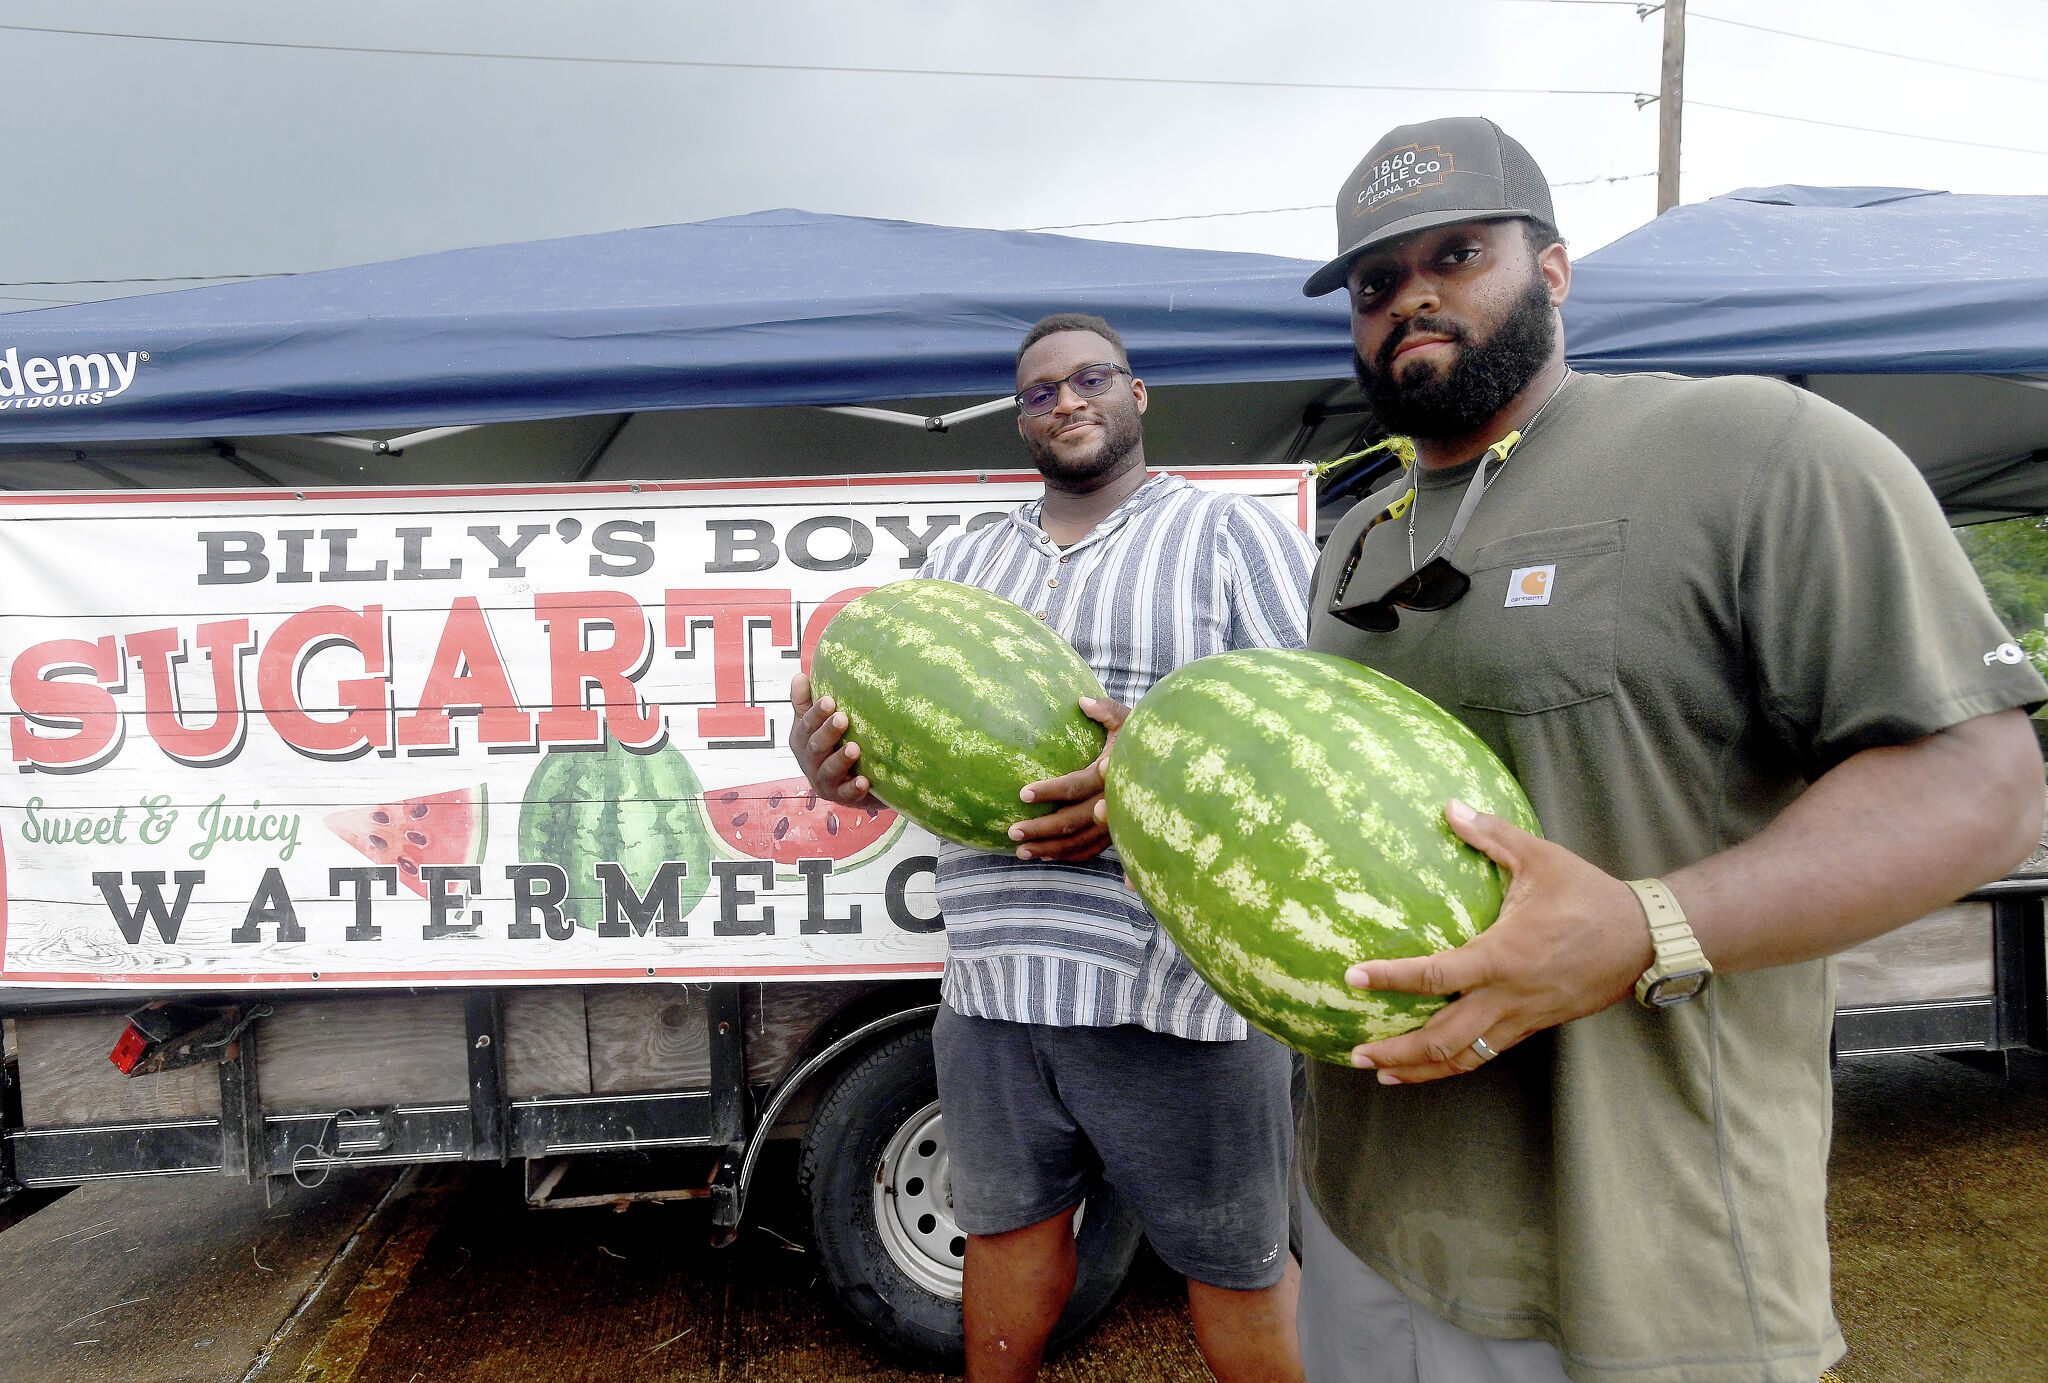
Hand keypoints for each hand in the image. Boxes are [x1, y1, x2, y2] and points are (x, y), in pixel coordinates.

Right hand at [786, 672, 885, 811]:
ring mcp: (824, 782)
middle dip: (828, 733)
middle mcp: (809, 762)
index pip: (806, 725)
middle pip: (816, 748)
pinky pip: (846, 794)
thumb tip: (798, 676)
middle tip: (843, 718)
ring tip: (855, 748)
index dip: (816, 713)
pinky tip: (864, 781)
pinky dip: (854, 788)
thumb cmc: (834, 742)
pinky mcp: (841, 797)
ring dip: (841, 760)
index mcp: (802, 740)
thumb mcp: (818, 723)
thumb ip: (807, 703)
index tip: (830, 700)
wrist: (855, 778)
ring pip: (829, 771)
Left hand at [1009, 695, 1129, 861]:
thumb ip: (1106, 709)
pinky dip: (1068, 855)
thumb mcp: (1129, 720)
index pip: (1076, 786)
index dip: (1050, 791)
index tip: (1023, 794)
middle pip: (1073, 821)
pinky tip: (1045, 854)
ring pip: (1079, 842)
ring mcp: (1117, 824)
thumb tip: (1081, 700)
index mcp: (1113, 775)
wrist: (1168, 768)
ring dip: (1049, 848)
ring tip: (1020, 850)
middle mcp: (1115, 804)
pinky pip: (1090, 850)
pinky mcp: (1117, 835)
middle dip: (1041, 829)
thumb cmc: (1141, 739)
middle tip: (1012, 830)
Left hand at [1345, 799, 1654, 1083]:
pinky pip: (1486, 1054)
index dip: (1391, 978)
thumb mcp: (1541, 858)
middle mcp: (1508, 996)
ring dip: (1420, 1070)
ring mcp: (1521, 1018)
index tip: (1352, 977)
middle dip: (1397, 1051)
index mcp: (1503, 955)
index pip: (1436, 976)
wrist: (1644, 941)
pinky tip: (1429, 1065)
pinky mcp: (1532, 1026)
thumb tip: (1449, 806)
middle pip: (1442, 1039)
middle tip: (1355, 1052)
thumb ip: (1492, 835)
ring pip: (1464, 1058)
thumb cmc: (1589, 896)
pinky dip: (1453, 1064)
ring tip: (1382, 1072)